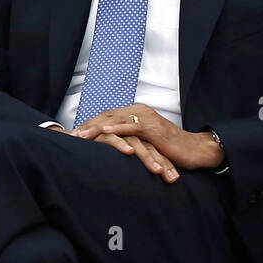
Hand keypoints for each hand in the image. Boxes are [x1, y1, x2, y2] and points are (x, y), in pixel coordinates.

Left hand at [69, 103, 223, 181]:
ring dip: (95, 128)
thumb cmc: (167, 149)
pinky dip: (117, 129)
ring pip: (115, 120)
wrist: (193, 150)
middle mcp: (137, 112)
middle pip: (106, 116)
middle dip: (86, 126)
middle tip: (69, 135)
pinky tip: (104, 132)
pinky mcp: (153, 127)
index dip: (88, 125)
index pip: (105, 117)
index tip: (71, 135)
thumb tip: (108, 150)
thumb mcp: (142, 143)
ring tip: (80, 135)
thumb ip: (126, 141)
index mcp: (133, 114)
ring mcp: (145, 118)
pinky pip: (131, 127)